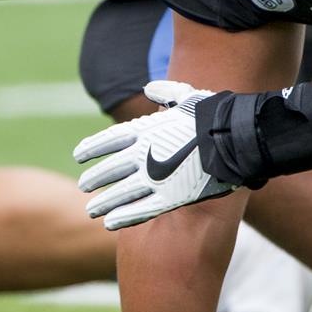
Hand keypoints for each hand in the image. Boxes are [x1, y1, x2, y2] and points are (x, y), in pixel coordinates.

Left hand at [73, 81, 234, 229]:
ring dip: (104, 202)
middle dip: (95, 178)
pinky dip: (123, 217)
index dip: (92, 148)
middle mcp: (143, 154)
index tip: (78, 156)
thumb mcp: (187, 96)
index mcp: (145, 130)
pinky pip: (141, 210)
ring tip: (91, 211)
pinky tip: (109, 223)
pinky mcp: (170, 198)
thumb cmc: (213, 116)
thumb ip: (166, 92)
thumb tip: (150, 88)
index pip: (109, 140)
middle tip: (84, 186)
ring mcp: (154, 178)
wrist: (233, 138)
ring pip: (120, 194)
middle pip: (110, 170)